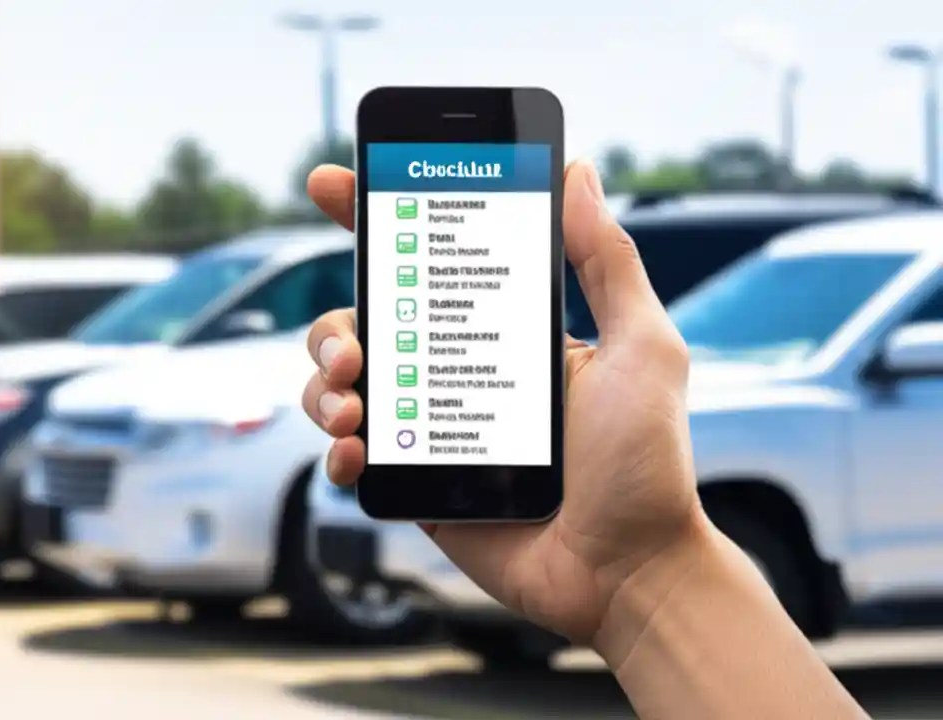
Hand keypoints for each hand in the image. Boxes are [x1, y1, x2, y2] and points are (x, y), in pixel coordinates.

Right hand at [300, 161, 711, 652]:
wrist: (628, 569)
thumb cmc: (648, 462)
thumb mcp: (642, 347)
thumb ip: (607, 261)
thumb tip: (577, 170)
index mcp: (499, 332)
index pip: (424, 259)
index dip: (369, 216)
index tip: (329, 183)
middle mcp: (454, 373)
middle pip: (363, 322)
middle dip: (334, 323)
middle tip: (354, 347)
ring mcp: (428, 431)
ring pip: (339, 386)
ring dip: (323, 385)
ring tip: (352, 404)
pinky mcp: (413, 488)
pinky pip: (348, 459)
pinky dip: (336, 452)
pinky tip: (356, 453)